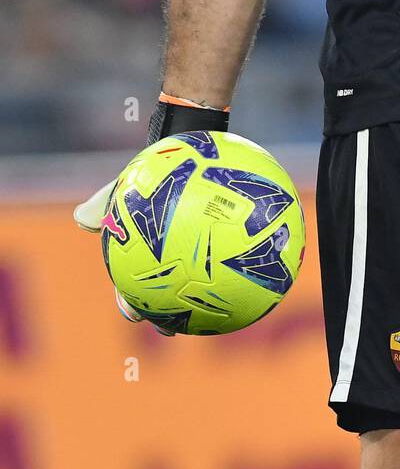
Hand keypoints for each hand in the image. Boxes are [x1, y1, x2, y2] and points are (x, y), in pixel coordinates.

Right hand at [73, 95, 229, 334]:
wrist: (190, 141)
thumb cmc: (159, 165)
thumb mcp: (132, 181)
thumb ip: (106, 201)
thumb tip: (80, 219)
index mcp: (146, 248)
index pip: (131, 283)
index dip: (131, 301)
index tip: (134, 312)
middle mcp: (172, 252)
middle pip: (164, 292)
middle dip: (165, 313)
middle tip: (171, 327)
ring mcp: (199, 246)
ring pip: (202, 280)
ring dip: (203, 300)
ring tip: (214, 315)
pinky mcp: (226, 236)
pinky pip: (234, 252)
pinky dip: (237, 264)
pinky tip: (248, 273)